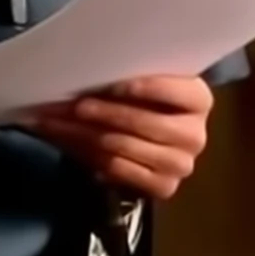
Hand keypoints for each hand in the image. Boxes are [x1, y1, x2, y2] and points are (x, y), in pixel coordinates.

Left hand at [23, 75, 213, 200]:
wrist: (151, 136)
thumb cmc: (144, 99)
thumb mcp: (144, 81)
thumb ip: (128, 76)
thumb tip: (88, 69)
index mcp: (198, 100)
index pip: (179, 92)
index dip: (148, 88)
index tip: (115, 85)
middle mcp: (195, 135)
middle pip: (146, 123)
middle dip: (105, 113)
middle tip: (74, 105)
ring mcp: (181, 164)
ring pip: (125, 147)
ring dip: (84, 133)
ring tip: (55, 122)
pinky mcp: (164, 187)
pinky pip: (120, 169)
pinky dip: (88, 155)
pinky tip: (68, 141)